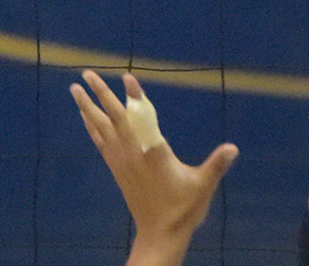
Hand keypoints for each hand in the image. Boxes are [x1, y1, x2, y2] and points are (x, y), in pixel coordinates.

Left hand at [72, 70, 238, 265]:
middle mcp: (132, 153)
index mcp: (153, 153)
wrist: (159, 235)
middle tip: (86, 73)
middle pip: (114, 118)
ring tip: (75, 89)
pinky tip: (86, 117)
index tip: (127, 77)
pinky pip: (100, 142)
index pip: (142, 119)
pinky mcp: (117, 170)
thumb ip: (216, 165)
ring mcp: (121, 161)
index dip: (135, 97)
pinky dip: (92, 127)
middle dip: (100, 94)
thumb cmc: (182, 209)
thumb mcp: (202, 185)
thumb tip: (233, 148)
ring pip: (101, 128)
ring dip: (87, 107)